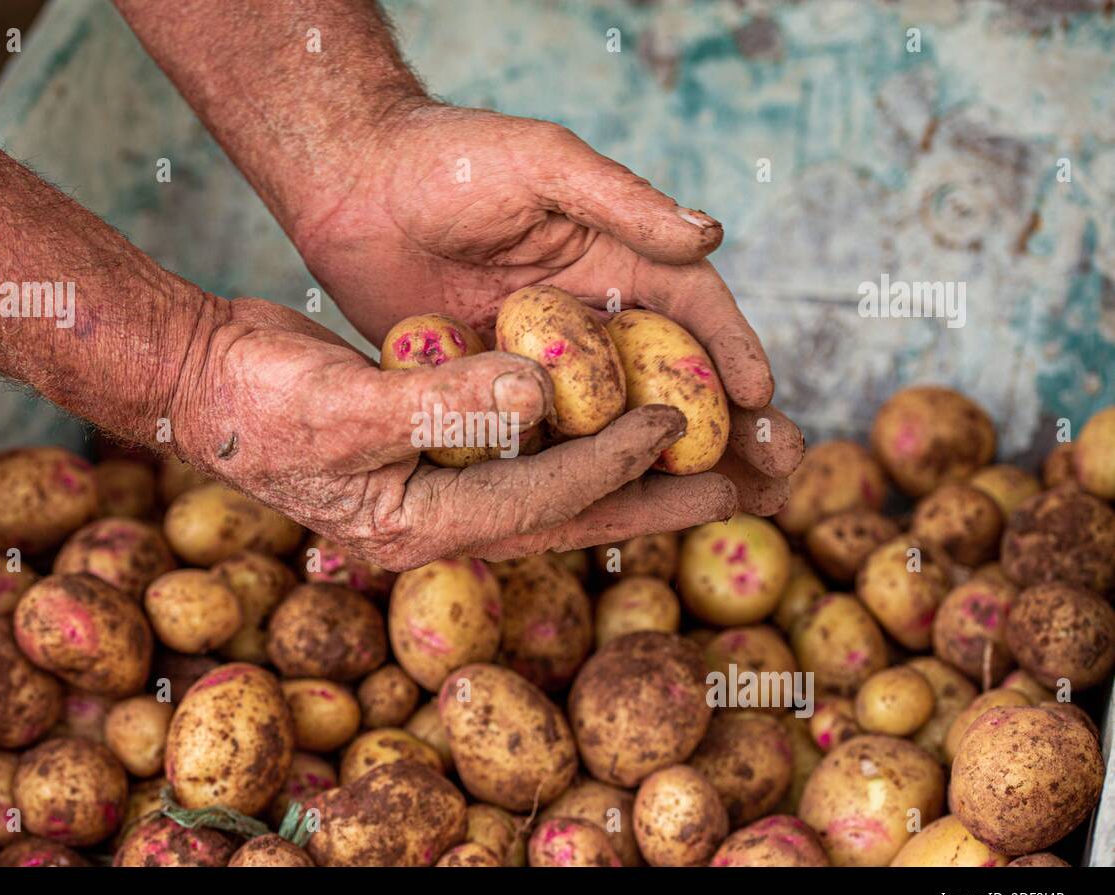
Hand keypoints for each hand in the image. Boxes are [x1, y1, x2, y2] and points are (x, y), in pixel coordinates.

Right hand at [168, 296, 739, 569]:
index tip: (677, 424)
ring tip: (698, 462)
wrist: (205, 380)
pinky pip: (522, 458)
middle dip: (649, 503)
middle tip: (734, 490)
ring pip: (552, 490)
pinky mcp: (434, 455)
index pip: (541, 501)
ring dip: (624, 476)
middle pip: (567, 518)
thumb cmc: (258, 398)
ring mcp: (435, 493)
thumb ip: (442, 403)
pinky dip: (572, 442)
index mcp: (419, 527)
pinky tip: (612, 422)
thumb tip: (539, 393)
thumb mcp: (344, 404)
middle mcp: (437, 521)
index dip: (613, 463)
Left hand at [288, 101, 802, 512]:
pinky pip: (536, 436)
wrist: (350, 185)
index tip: (764, 404)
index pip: (692, 311)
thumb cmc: (450, 156)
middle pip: (668, 380)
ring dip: (656, 464)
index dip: (731, 354)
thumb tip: (710, 233)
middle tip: (771, 477)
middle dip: (721, 428)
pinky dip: (570, 471)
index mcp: (616, 257)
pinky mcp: (488, 388)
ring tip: (707, 506)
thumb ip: (621, 200)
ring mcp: (539, 358)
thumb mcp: (541, 163)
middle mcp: (588, 315)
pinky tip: (600, 511)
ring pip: (609, 421)